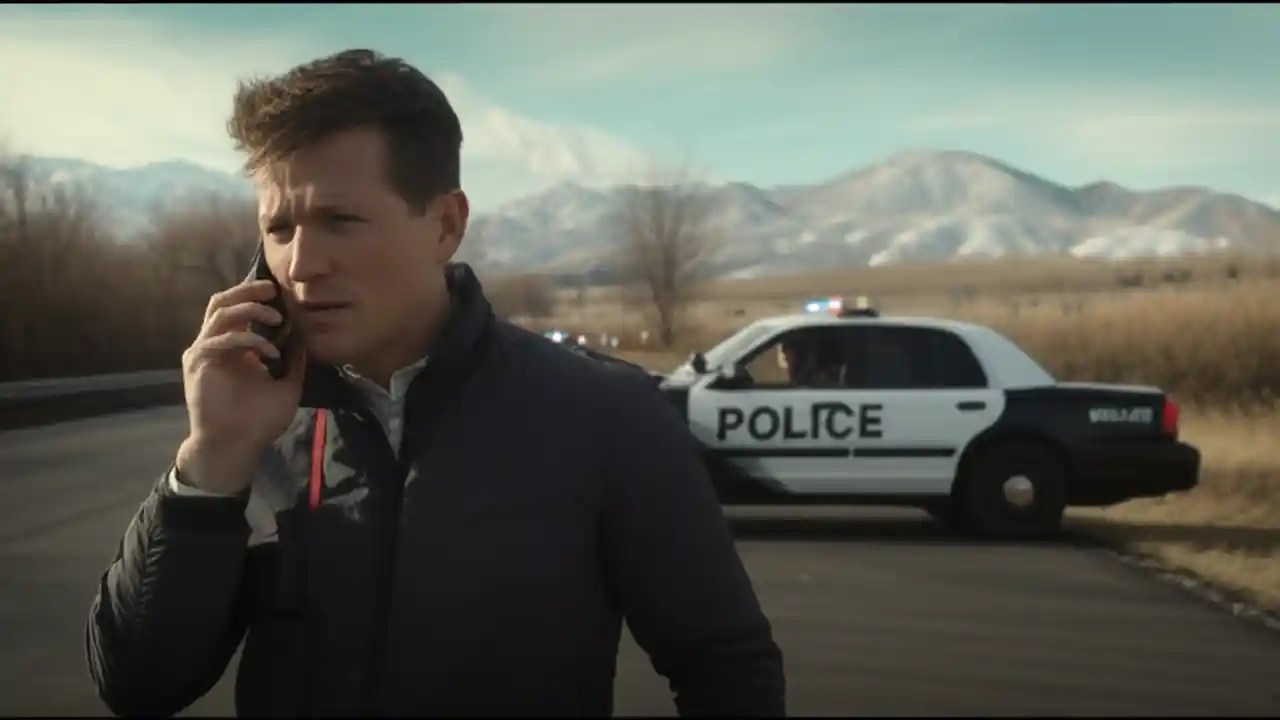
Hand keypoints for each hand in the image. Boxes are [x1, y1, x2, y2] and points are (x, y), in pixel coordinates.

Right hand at [176, 279, 306, 494]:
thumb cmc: (259, 420)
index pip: (239, 310)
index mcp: (234, 348)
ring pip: (220, 313)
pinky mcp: (198, 363)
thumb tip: (305, 339)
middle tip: (272, 289)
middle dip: (248, 291)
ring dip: (249, 309)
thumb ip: (294, 363)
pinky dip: (246, 339)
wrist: (237, 445)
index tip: (280, 293)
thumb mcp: (287, 386)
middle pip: (223, 302)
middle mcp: (217, 345)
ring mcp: (205, 352)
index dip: (256, 297)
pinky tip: (268, 353)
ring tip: (276, 318)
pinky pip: (219, 339)